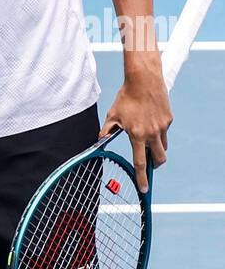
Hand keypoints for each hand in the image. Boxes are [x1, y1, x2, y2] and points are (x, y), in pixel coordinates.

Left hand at [101, 68, 171, 192]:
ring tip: (146, 139)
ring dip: (156, 149)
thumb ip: (106, 132)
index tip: (144, 189)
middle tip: (149, 164)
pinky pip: (164, 132)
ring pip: (163, 146)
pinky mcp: (168, 119)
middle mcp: (152, 133)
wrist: (143, 79)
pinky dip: (158, 132)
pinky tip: (150, 121)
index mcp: (136, 135)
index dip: (142, 177)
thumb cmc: (126, 98)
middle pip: (159, 159)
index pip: (140, 162)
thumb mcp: (112, 116)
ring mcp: (162, 126)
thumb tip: (100, 142)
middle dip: (155, 165)